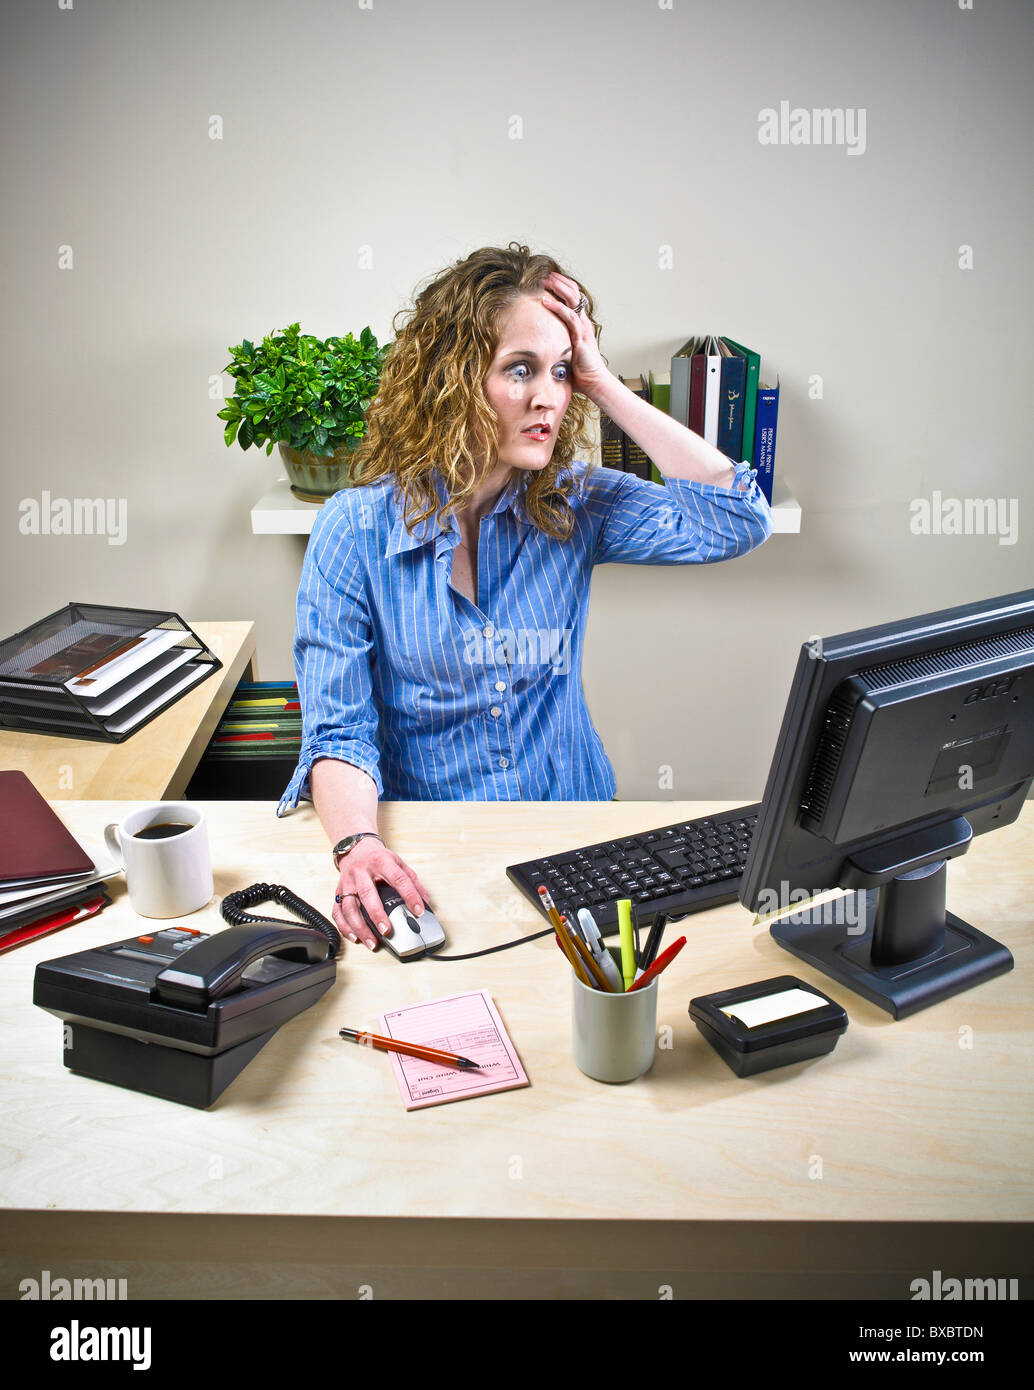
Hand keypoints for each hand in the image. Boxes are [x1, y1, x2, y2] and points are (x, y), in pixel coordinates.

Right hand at [332, 837, 432, 951]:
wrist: (356, 849)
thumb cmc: (378, 858)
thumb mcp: (398, 863)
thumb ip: (412, 882)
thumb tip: (425, 901)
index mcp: (381, 862)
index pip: (398, 879)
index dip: (410, 895)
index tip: (418, 910)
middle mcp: (362, 872)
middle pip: (367, 894)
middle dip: (377, 915)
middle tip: (386, 931)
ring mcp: (348, 882)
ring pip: (349, 907)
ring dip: (359, 927)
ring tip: (371, 941)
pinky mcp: (338, 891)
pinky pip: (337, 911)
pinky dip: (344, 926)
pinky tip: (354, 936)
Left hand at [540, 270, 611, 401]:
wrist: (594, 382)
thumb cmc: (580, 372)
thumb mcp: (565, 353)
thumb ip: (555, 346)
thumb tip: (537, 348)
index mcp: (580, 325)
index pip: (573, 299)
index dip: (562, 288)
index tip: (549, 282)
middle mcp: (583, 322)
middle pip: (574, 294)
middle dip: (560, 283)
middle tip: (546, 276)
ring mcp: (583, 328)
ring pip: (572, 300)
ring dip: (558, 288)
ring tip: (546, 281)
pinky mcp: (581, 336)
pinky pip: (569, 317)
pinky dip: (557, 307)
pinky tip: (546, 301)